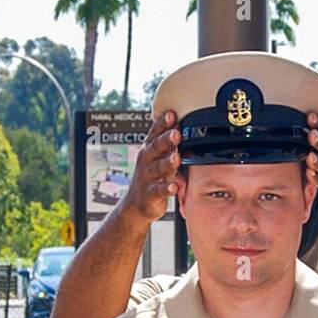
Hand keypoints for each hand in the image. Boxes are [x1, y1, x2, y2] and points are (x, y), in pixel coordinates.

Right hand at [122, 109, 181, 225]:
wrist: (135, 204)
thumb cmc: (151, 177)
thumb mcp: (157, 158)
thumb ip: (167, 144)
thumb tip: (181, 125)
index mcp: (149, 149)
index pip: (155, 132)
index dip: (163, 123)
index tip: (172, 114)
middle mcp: (146, 160)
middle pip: (156, 147)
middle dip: (166, 140)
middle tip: (176, 133)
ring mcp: (147, 177)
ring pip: (157, 168)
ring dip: (167, 163)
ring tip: (176, 157)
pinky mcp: (150, 195)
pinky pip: (159, 191)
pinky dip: (166, 189)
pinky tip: (174, 186)